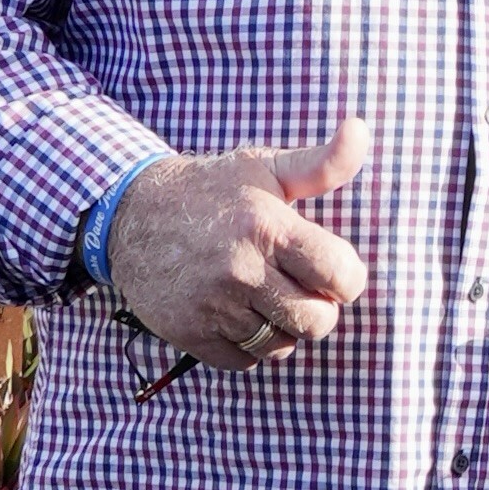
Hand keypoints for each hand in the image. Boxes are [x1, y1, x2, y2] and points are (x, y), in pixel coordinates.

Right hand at [110, 115, 373, 366]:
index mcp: (268, 228)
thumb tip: (361, 128)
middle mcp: (240, 269)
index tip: (330, 268)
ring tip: (264, 296)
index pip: (343, 277)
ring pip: (281, 345)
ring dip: (281, 327)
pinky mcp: (189, 333)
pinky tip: (236, 313)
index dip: (347, 277)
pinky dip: (248, 345)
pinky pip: (245, 361)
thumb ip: (322, 162)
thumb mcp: (265, 168)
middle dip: (319, 308)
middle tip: (299, 288)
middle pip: (318, 322)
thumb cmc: (212, 190)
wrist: (128, 212)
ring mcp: (212, 305)